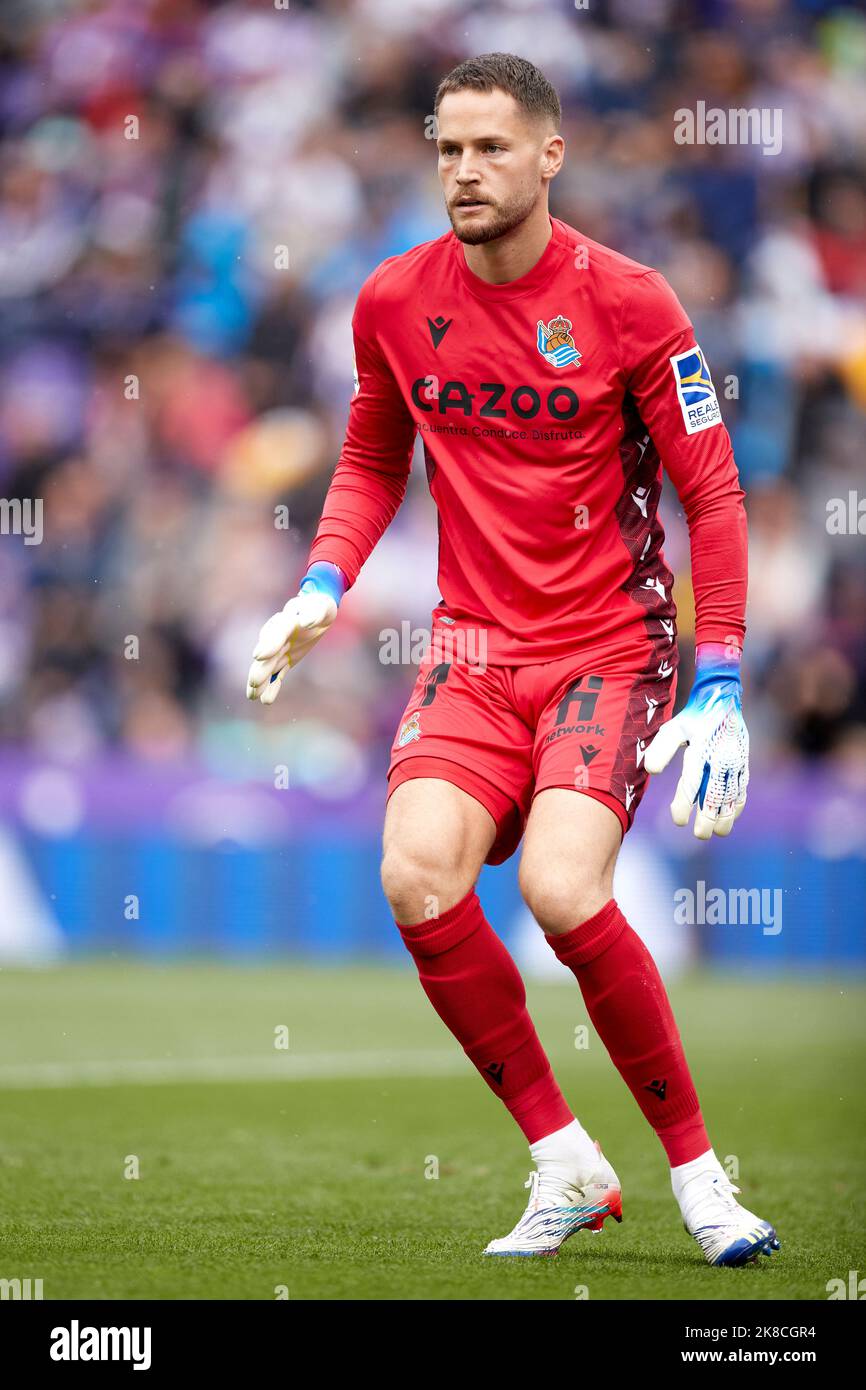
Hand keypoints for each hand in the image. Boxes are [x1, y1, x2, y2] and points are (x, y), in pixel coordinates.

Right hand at [245, 589, 337, 705]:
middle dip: (261, 667)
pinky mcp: (285, 658)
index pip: (277, 632)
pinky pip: (278, 674)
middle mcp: (278, 636)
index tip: (259, 656)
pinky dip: (273, 686)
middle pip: (268, 652)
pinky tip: (266, 700)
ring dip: (261, 680)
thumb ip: (314, 613)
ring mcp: (280, 648)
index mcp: (286, 620)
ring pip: (268, 666)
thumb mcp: (322, 607)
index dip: (269, 643)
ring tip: (253, 696)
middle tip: (254, 682)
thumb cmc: (320, 607)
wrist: (316, 610)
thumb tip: (305, 622)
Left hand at [644, 650, 747, 838]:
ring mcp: (735, 761)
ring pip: (732, 795)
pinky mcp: (744, 763)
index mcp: (700, 749)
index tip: (678, 820)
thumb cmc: (693, 717)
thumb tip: (650, 771)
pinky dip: (738, 805)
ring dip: (726, 816)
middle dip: (708, 817)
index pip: (691, 782)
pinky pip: (743, 788)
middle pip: (716, 794)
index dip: (684, 804)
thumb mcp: (673, 728)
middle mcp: (720, 757)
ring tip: (717, 832)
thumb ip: (661, 749)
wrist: (722, 698)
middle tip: (699, 834)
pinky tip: (731, 818)